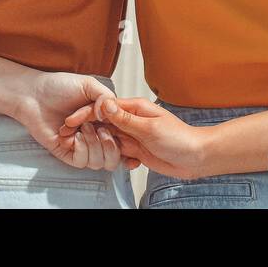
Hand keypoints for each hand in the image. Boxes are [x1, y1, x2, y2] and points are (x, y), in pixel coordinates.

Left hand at [12, 72, 125, 170]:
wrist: (34, 94)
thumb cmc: (59, 86)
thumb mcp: (89, 85)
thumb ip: (107, 98)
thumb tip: (114, 116)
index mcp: (106, 120)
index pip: (125, 137)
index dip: (131, 142)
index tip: (132, 137)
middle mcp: (96, 135)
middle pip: (116, 156)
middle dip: (112, 145)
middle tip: (101, 129)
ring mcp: (82, 146)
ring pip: (101, 162)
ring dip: (94, 145)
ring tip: (83, 128)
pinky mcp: (67, 153)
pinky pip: (82, 162)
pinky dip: (81, 149)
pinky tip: (73, 136)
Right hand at [60, 95, 209, 179]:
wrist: (196, 157)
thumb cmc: (180, 138)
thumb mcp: (149, 127)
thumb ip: (125, 118)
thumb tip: (105, 104)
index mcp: (136, 108)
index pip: (105, 108)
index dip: (86, 113)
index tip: (71, 120)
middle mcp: (133, 120)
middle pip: (104, 123)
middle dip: (89, 130)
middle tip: (71, 136)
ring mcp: (135, 135)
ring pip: (110, 139)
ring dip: (102, 145)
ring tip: (91, 151)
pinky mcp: (138, 149)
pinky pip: (120, 152)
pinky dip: (116, 157)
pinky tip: (117, 161)